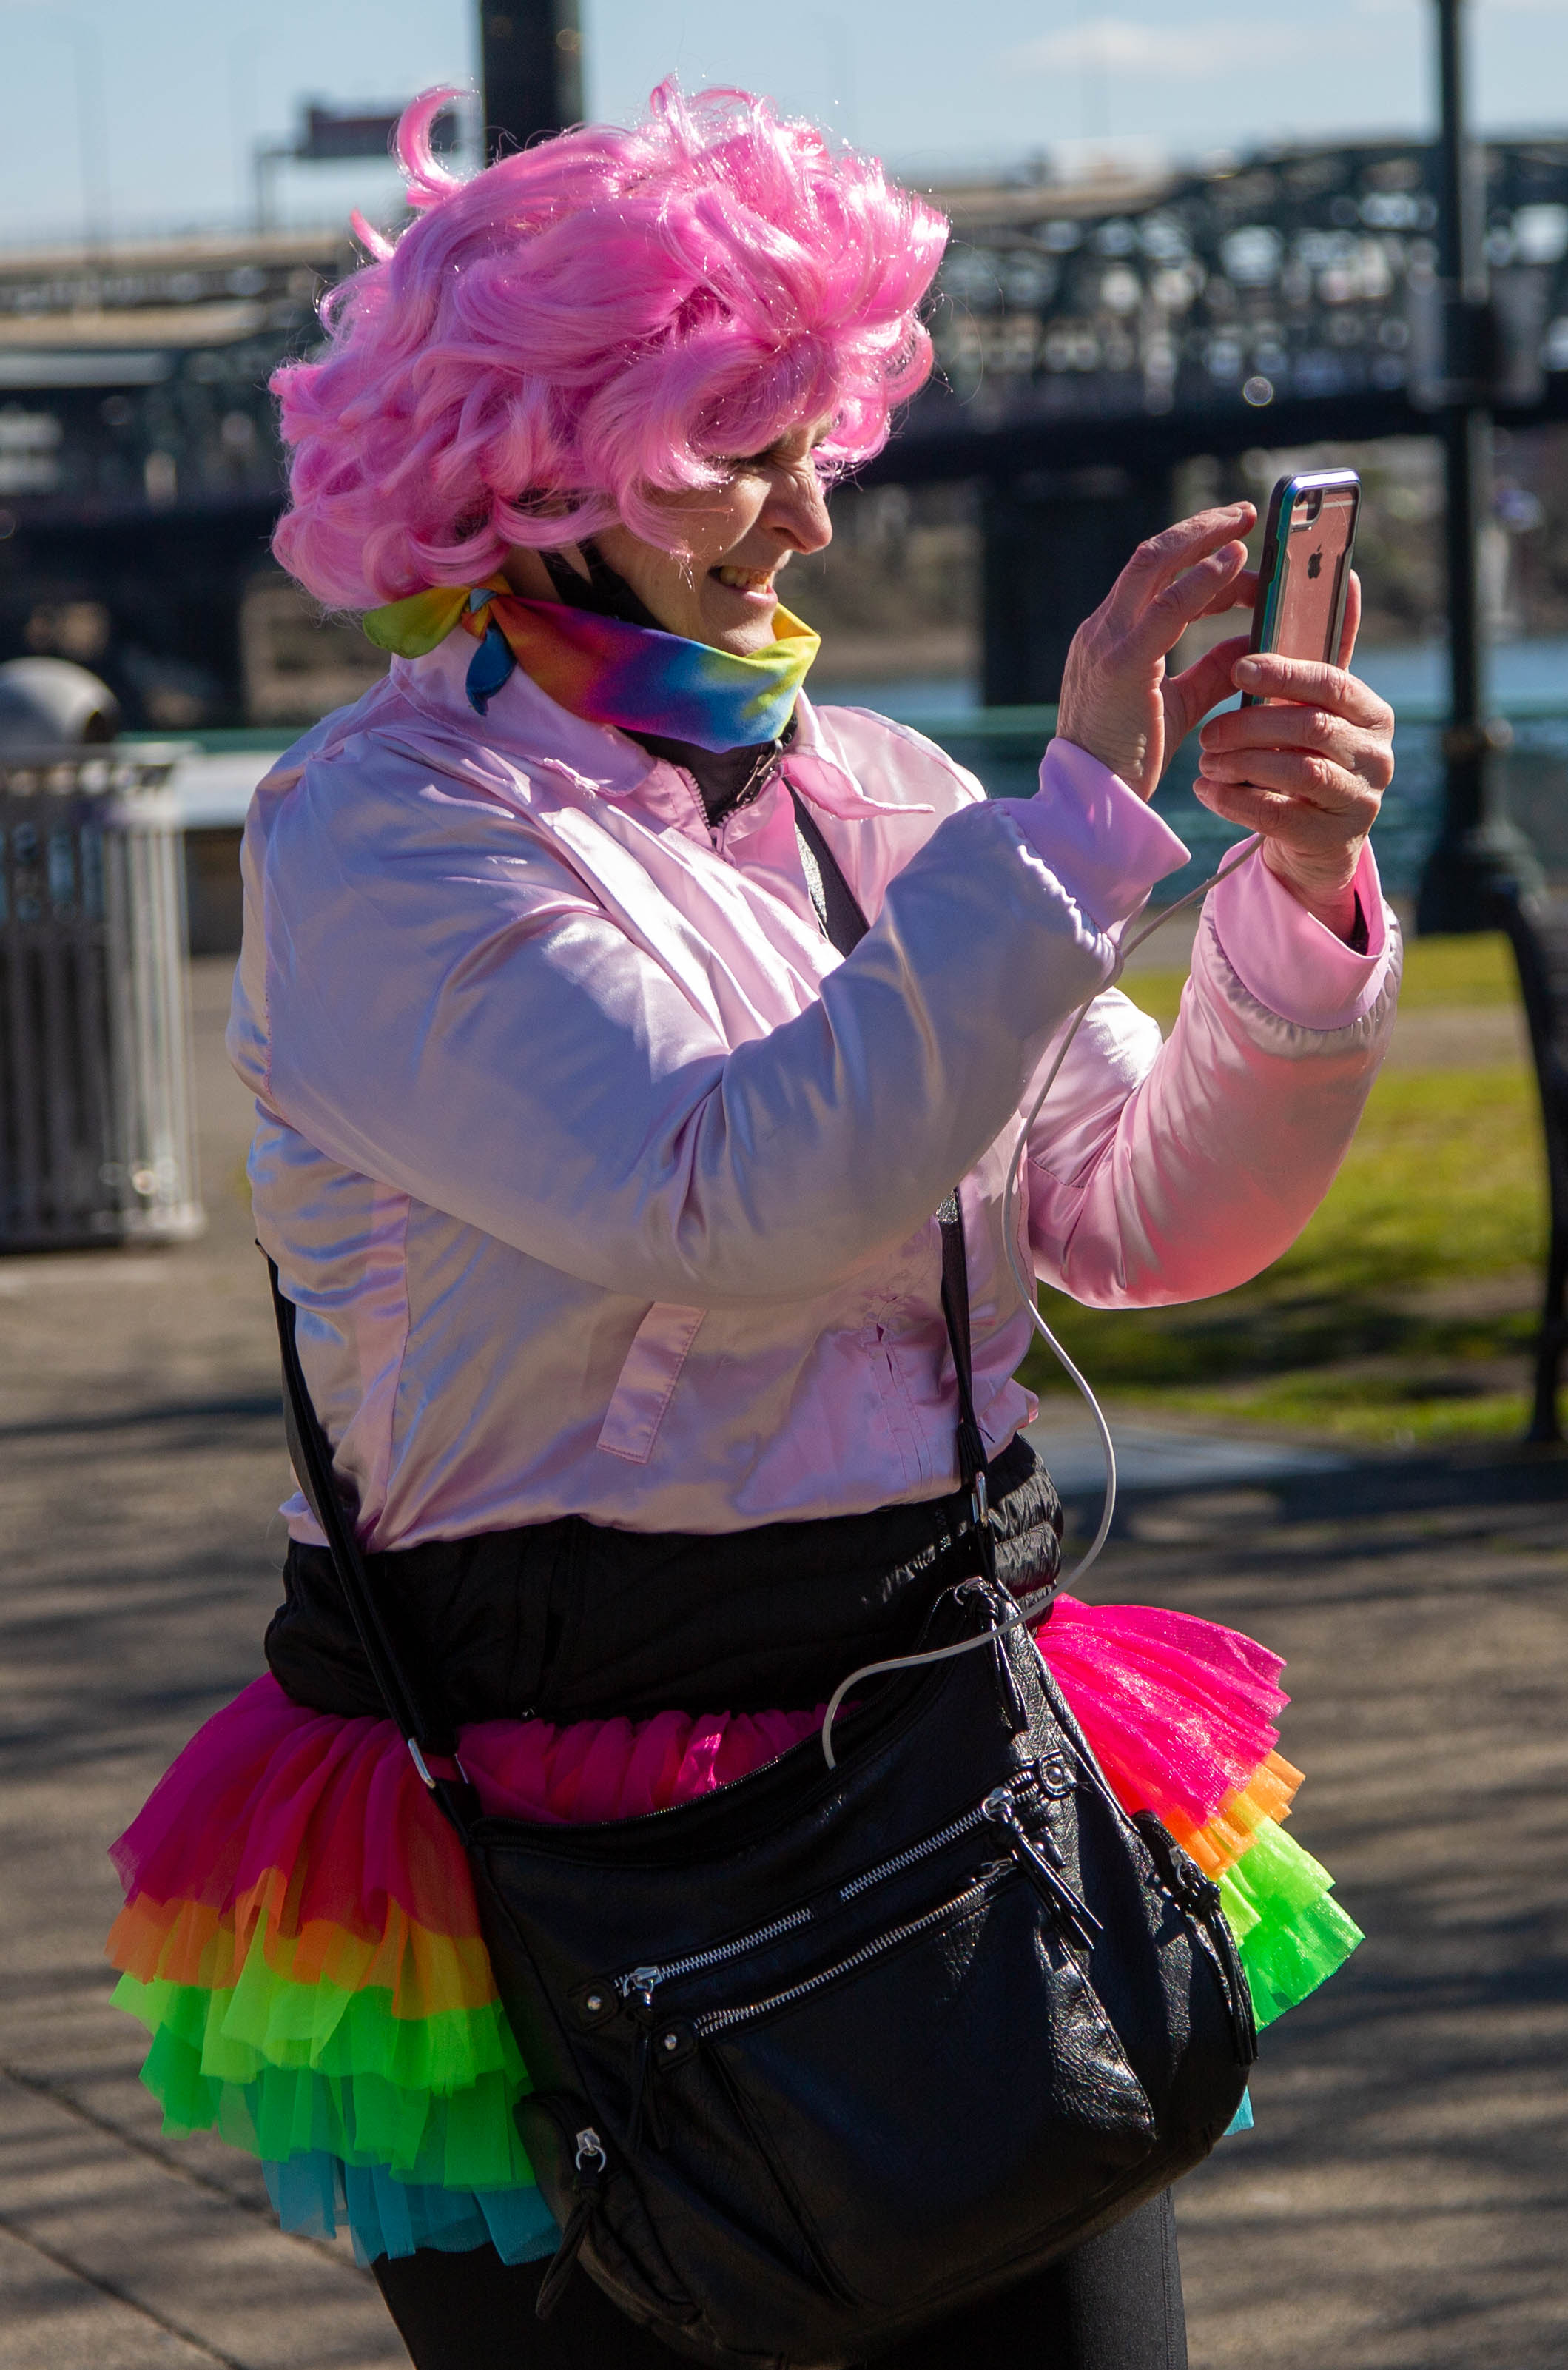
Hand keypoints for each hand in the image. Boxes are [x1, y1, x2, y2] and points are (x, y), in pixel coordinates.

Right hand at [1056, 505, 1260, 803]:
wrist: (1091, 801)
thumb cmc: (1130, 760)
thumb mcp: (1179, 705)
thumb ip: (1211, 671)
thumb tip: (1253, 641)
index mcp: (1110, 639)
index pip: (1155, 582)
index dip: (1200, 561)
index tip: (1238, 552)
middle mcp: (1103, 630)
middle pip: (1151, 556)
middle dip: (1200, 530)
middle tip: (1245, 514)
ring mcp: (1107, 641)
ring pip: (1154, 564)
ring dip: (1203, 538)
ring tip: (1245, 523)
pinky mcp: (1123, 663)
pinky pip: (1167, 606)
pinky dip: (1203, 578)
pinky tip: (1234, 561)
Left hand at [1193, 573, 1393, 938]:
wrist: (1313, 841)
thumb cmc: (1305, 758)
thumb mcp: (1314, 708)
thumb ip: (1320, 654)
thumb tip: (1342, 575)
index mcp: (1373, 713)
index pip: (1332, 682)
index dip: (1284, 673)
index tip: (1239, 668)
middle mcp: (1377, 756)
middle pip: (1312, 728)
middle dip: (1252, 724)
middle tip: (1210, 729)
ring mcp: (1359, 801)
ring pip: (1297, 771)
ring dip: (1242, 762)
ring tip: (1206, 759)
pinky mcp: (1331, 840)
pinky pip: (1278, 816)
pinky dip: (1235, 801)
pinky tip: (1208, 791)